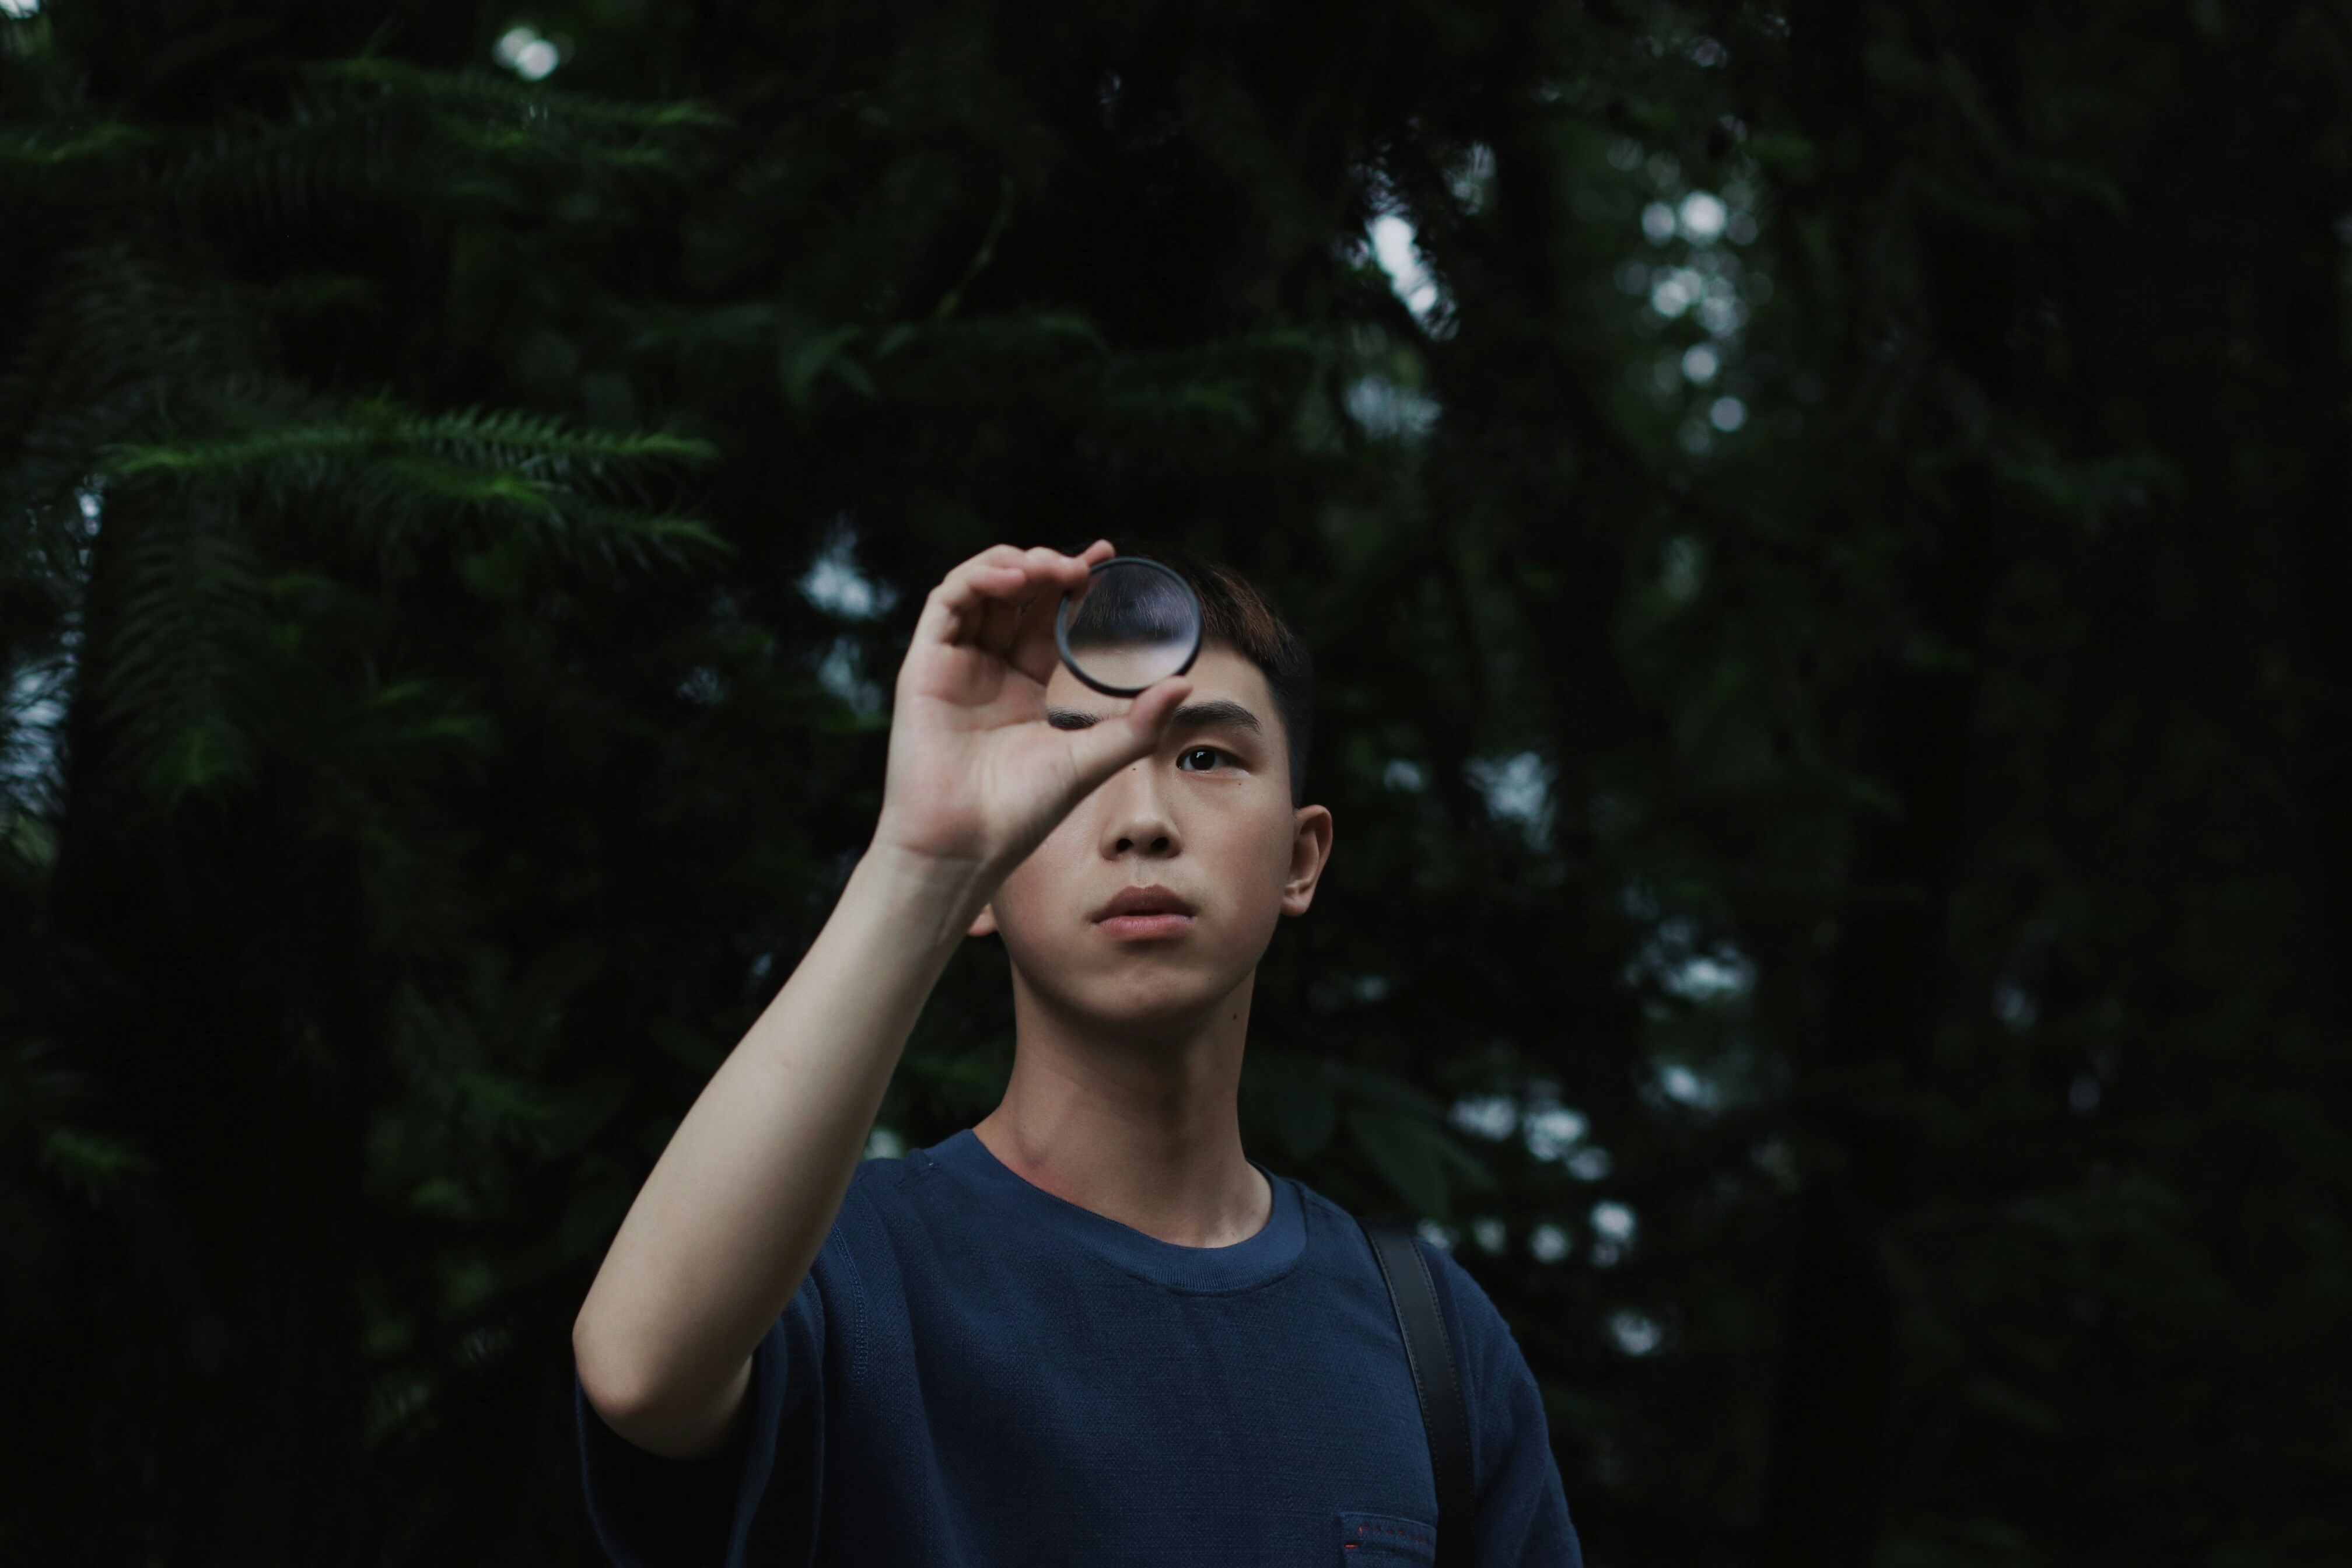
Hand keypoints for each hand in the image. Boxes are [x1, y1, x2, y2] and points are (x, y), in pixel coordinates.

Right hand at [870, 541, 1191, 893]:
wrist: (963, 847)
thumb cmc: (1019, 814)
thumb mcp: (1090, 760)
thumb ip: (1137, 725)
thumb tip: (1187, 685)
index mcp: (1021, 687)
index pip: (1047, 619)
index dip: (1073, 585)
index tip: (1107, 559)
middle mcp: (985, 669)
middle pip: (1015, 595)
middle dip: (1049, 568)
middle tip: (1085, 566)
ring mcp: (952, 664)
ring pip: (978, 588)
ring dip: (1016, 565)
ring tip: (1053, 569)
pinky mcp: (923, 665)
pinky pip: (945, 603)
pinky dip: (979, 578)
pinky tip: (1016, 577)